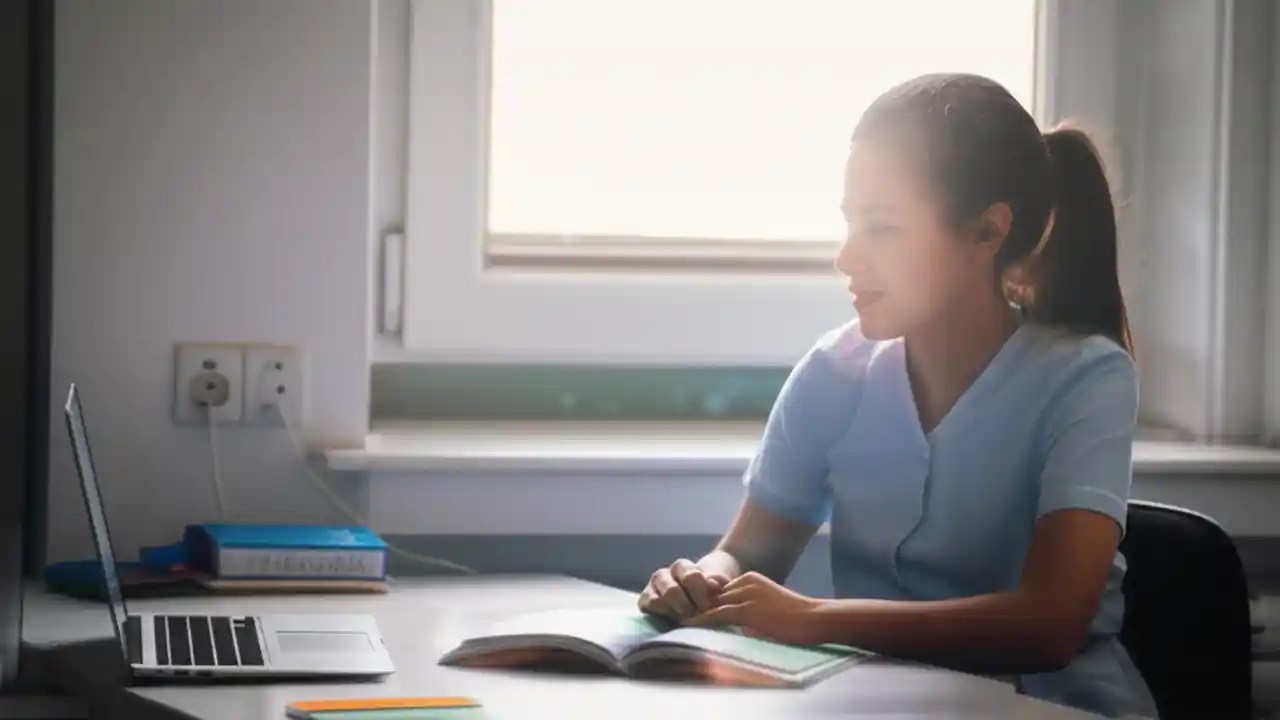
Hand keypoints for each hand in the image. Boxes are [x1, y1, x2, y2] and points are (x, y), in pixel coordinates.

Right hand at [637, 559, 729, 619]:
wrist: (698, 597)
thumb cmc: (711, 590)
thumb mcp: (719, 585)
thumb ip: (718, 582)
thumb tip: (712, 584)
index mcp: (682, 567)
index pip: (690, 576)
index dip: (700, 594)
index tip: (708, 607)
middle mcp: (664, 574)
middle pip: (672, 591)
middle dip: (686, 608)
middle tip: (696, 617)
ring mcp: (653, 588)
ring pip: (657, 599)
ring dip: (673, 613)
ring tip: (686, 621)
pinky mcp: (644, 601)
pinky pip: (647, 607)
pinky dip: (660, 615)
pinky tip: (673, 621)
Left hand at [688, 571, 825, 644]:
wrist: (816, 619)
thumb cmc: (798, 619)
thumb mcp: (769, 608)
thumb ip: (750, 611)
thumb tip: (734, 627)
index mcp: (751, 578)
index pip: (720, 590)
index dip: (704, 602)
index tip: (688, 612)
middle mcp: (746, 582)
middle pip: (712, 595)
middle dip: (695, 606)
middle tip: (674, 616)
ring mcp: (747, 594)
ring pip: (712, 603)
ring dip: (693, 613)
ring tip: (675, 622)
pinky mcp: (748, 609)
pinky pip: (717, 614)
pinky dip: (700, 621)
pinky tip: (687, 626)